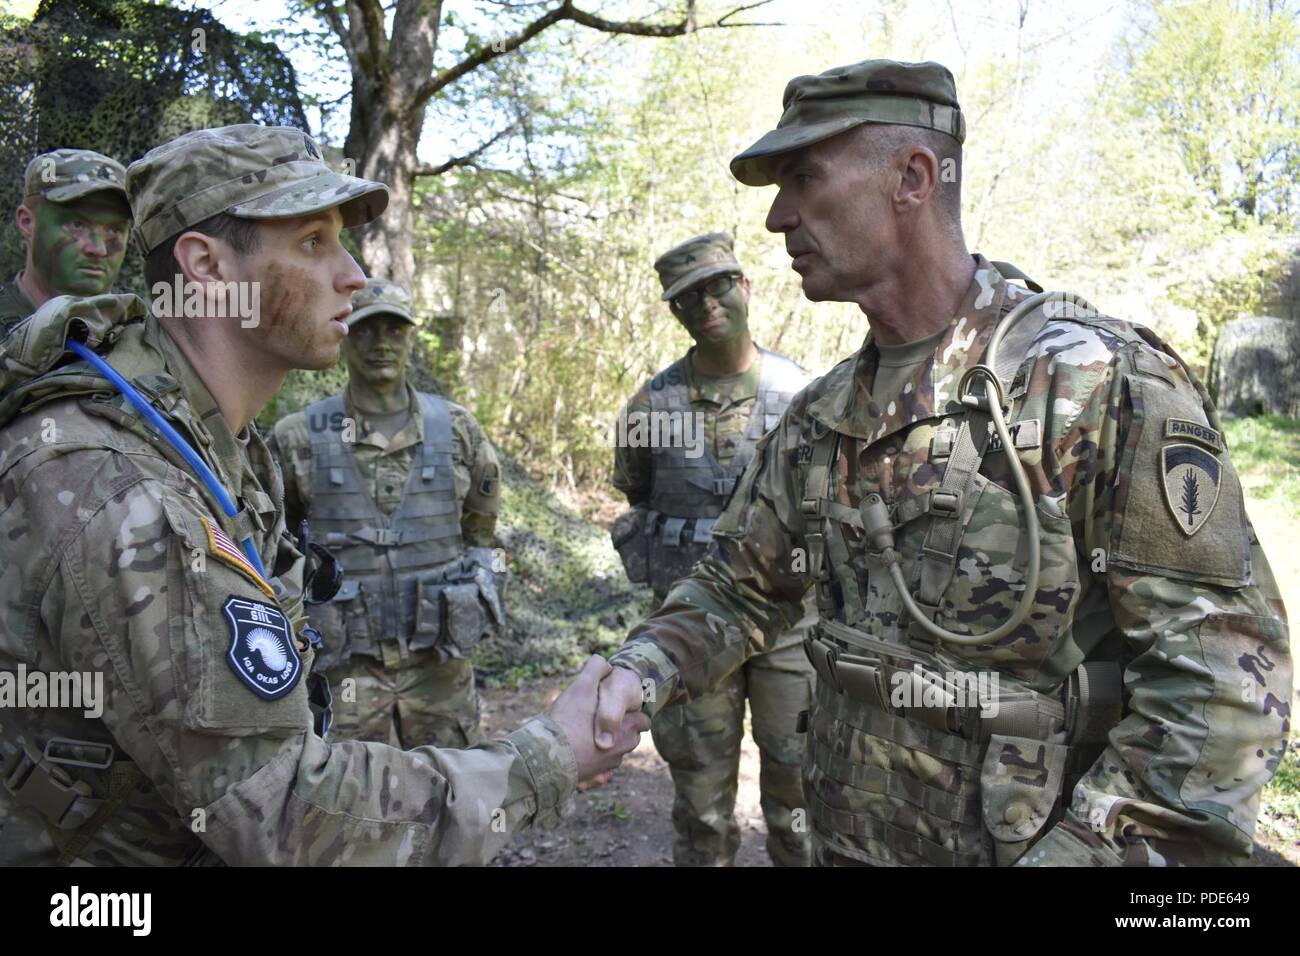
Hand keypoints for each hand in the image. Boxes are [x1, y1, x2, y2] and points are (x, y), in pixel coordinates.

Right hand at [548, 655, 647, 783]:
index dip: (629, 711)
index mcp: (628, 727)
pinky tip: (579, 753)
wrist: (547, 756)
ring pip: (614, 754)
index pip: (642, 719)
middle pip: (630, 738)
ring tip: (586, 736)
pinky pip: (599, 772)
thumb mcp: (582, 686)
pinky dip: (593, 764)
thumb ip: (596, 669)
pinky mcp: (592, 778)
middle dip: (619, 730)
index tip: (613, 706)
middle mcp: (622, 749)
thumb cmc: (568, 720)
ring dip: (605, 747)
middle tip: (598, 720)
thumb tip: (604, 662)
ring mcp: (607, 767)